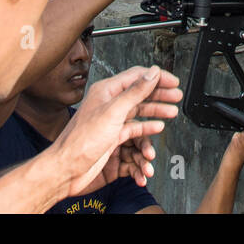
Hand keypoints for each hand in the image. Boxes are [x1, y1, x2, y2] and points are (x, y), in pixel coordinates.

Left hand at [51, 65, 182, 197]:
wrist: (67, 170)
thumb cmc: (81, 140)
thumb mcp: (113, 111)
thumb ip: (135, 91)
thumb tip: (152, 72)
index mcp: (107, 92)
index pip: (136, 78)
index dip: (156, 78)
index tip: (172, 81)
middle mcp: (110, 106)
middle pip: (140, 96)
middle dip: (160, 96)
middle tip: (176, 96)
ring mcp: (112, 124)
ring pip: (139, 116)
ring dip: (155, 117)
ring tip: (170, 114)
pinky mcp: (113, 141)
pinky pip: (134, 136)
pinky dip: (146, 137)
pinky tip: (155, 134)